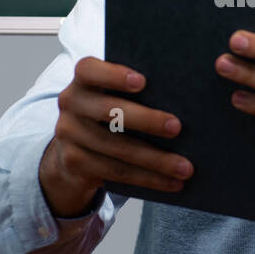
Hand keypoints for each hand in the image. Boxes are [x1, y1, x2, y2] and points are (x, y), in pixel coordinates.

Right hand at [39, 57, 193, 216]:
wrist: (74, 149)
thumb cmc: (109, 114)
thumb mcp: (113, 95)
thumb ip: (137, 92)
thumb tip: (184, 99)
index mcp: (84, 80)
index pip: (90, 70)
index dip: (114, 75)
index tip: (143, 81)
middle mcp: (71, 103)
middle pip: (109, 111)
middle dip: (146, 120)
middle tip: (177, 127)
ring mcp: (69, 135)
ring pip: (117, 149)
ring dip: (156, 160)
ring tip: (185, 167)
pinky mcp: (75, 163)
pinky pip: (116, 173)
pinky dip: (148, 179)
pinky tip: (172, 182)